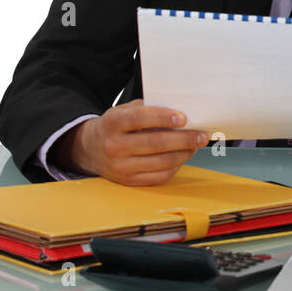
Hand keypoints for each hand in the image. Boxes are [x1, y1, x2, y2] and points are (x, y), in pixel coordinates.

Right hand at [53, 100, 206, 185]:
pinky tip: (182, 157)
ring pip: (160, 162)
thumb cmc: (116, 126)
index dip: (163, 118)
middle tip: (201, 135)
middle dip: (183, 139)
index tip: (183, 118)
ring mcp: (120, 166)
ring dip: (183, 153)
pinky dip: (175, 167)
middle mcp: (114, 146)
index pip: (139, 119)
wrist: (90, 149)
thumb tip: (180, 111)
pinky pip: (159, 177)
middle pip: (155, 143)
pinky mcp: (128, 181)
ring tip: (195, 145)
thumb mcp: (124, 110)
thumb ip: (148, 109)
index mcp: (113, 123)